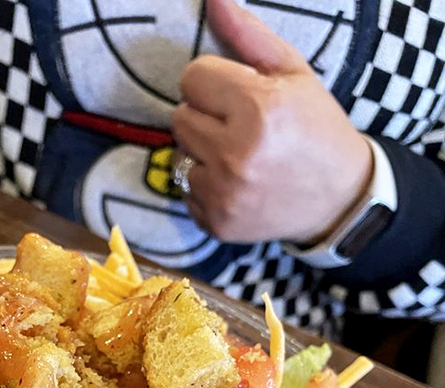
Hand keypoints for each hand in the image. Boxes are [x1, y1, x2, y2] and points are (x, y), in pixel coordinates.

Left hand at [171, 0, 372, 244]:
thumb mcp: (293, 73)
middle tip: (239, 127)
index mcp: (257, 109)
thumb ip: (248, 35)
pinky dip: (206, 187)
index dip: (213, 83)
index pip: (192, 78)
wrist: (339, 198)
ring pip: (179, 155)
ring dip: (202, 152)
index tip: (237, 95)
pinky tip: (237, 184)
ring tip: (238, 157)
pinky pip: (186, 191)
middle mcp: (235, 154)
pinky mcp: (215, 222)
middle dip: (205, 117)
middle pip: (180, 117)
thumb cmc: (315, 128)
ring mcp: (222, 193)